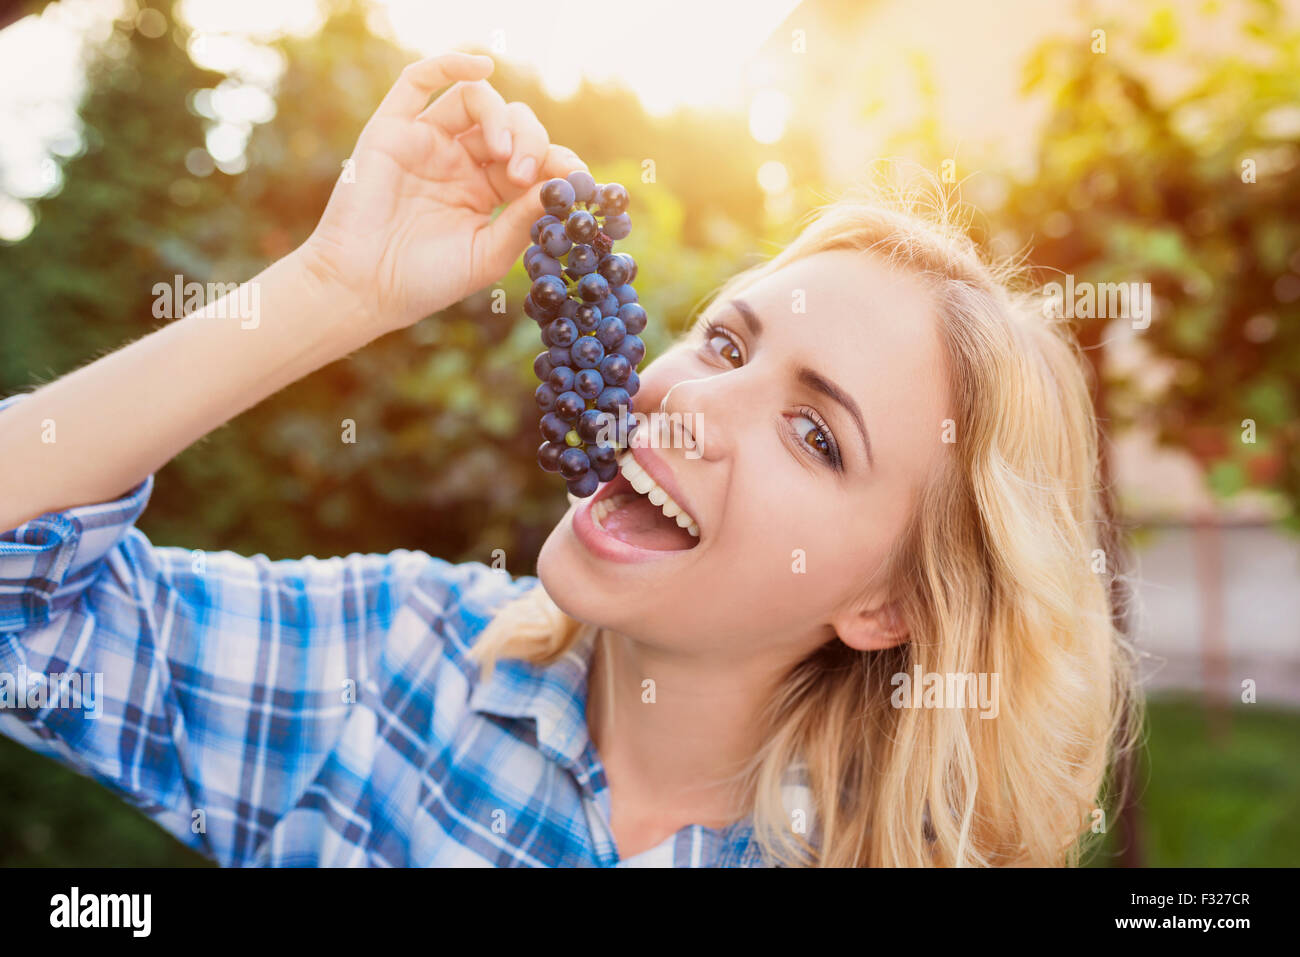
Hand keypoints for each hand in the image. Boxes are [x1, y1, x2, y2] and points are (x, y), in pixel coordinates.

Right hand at [299, 51, 588, 334]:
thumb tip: (566, 187)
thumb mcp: (488, 255)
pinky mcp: (393, 130)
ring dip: (501, 118)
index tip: (577, 179)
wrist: (363, 290)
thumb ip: (525, 219)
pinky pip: (419, 81)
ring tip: (502, 156)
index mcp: (487, 191)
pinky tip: (480, 67)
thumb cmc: (424, 281)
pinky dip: (450, 65)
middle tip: (523, 176)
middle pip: (511, 125)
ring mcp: (428, 142)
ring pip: (475, 100)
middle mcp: (460, 161)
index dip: (558, 162)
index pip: (532, 160)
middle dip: (530, 144)